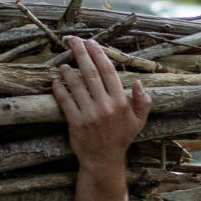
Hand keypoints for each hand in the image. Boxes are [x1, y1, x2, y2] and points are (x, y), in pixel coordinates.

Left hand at [54, 37, 151, 177]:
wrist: (103, 161)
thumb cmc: (121, 138)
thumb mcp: (139, 121)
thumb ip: (144, 101)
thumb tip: (139, 83)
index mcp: (120, 102)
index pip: (109, 72)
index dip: (99, 54)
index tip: (92, 42)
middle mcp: (105, 106)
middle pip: (91, 73)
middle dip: (81, 53)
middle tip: (73, 40)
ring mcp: (89, 114)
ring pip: (76, 85)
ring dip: (68, 70)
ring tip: (64, 63)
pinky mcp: (75, 122)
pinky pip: (65, 100)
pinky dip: (59, 88)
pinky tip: (56, 80)